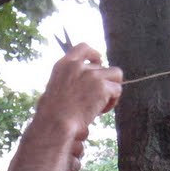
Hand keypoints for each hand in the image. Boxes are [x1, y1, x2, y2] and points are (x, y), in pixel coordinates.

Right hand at [31, 44, 121, 164]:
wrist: (55, 123)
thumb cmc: (52, 115)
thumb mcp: (56, 90)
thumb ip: (70, 82)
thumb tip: (87, 85)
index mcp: (64, 65)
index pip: (83, 48)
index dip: (94, 54)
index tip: (98, 62)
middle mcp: (78, 66)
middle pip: (104, 67)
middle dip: (103, 84)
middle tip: (94, 102)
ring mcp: (92, 75)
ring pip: (116, 74)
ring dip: (112, 89)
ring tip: (101, 105)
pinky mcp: (102, 86)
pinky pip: (117, 90)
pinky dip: (112, 102)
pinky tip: (100, 112)